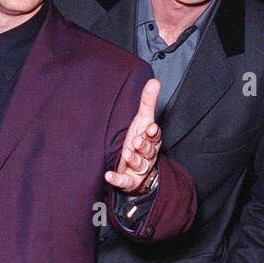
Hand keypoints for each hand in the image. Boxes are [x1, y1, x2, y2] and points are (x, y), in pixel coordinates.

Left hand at [106, 77, 161, 191]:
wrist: (138, 171)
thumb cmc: (140, 142)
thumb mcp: (143, 121)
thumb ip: (147, 103)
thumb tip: (154, 81)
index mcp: (151, 140)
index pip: (154, 136)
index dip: (153, 133)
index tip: (151, 128)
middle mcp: (147, 155)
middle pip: (148, 151)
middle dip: (143, 146)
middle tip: (137, 141)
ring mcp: (139, 170)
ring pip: (139, 165)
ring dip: (133, 159)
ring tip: (127, 153)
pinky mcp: (129, 181)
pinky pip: (124, 181)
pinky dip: (117, 179)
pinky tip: (108, 175)